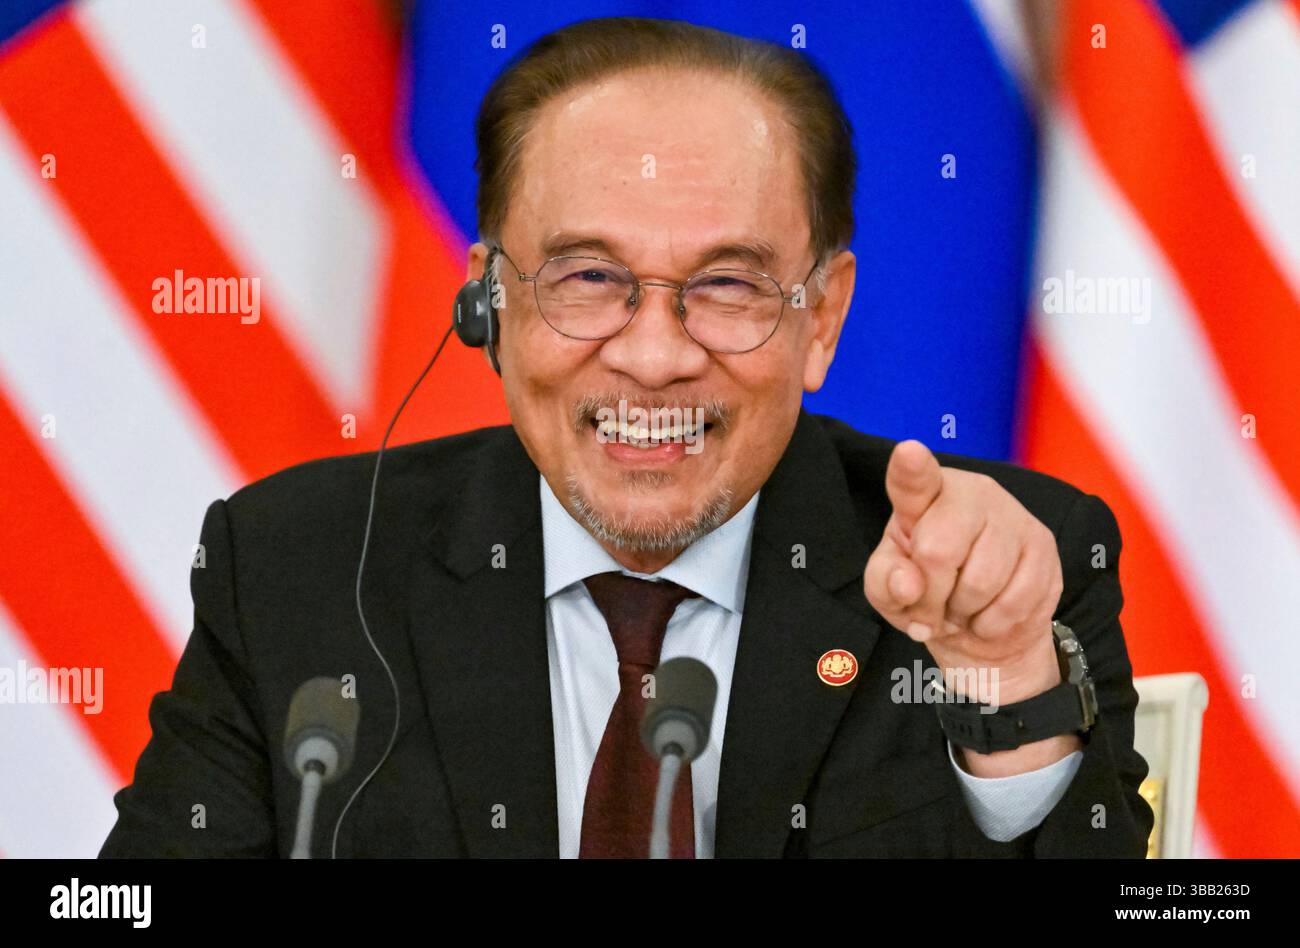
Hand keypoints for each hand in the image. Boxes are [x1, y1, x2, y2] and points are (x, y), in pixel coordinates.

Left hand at [864, 440, 1064, 708]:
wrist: (981, 618)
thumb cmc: (926, 588)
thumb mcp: (888, 587)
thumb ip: (886, 582)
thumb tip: (909, 585)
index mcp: (923, 495)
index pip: (915, 480)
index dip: (910, 468)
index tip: (908, 452)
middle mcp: (971, 493)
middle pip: (939, 553)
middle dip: (931, 597)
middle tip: (933, 607)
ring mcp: (1012, 515)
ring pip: (981, 583)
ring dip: (964, 613)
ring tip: (961, 608)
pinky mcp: (1043, 545)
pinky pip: (1016, 601)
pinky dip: (993, 624)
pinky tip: (988, 615)